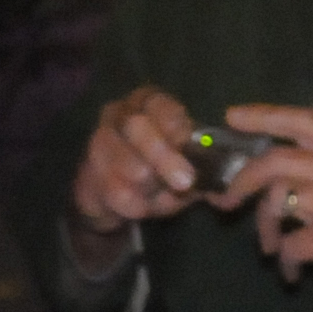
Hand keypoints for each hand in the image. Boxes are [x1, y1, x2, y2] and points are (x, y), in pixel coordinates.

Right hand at [71, 84, 206, 237]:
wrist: (112, 196)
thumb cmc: (158, 174)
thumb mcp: (184, 166)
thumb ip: (204, 170)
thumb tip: (225, 186)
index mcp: (148, 103)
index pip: (157, 103)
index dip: (172, 122)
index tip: (185, 142)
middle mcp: (119, 114)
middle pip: (136, 127)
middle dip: (162, 156)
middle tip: (184, 182)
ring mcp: (98, 140)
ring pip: (121, 158)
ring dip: (146, 182)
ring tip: (160, 197)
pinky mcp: (86, 171)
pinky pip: (109, 187)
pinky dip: (130, 202)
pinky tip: (141, 208)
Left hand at [217, 104, 312, 311]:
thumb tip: (276, 179)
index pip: (306, 121)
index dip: (265, 115)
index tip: (233, 116)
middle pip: (277, 161)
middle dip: (241, 180)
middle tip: (225, 201)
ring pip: (277, 202)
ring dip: (265, 229)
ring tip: (272, 249)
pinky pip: (289, 244)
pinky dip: (284, 262)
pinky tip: (294, 274)